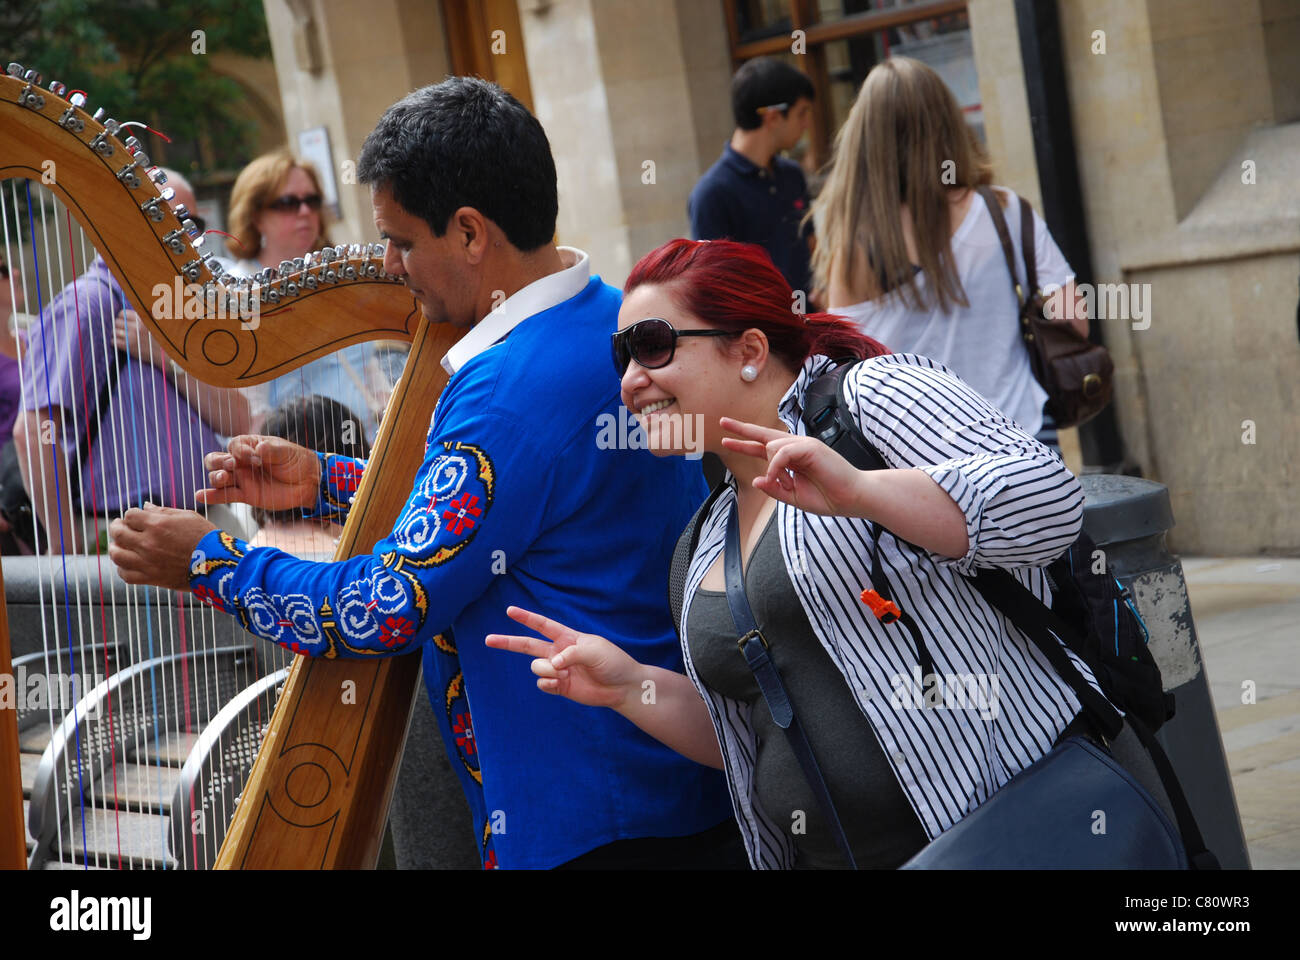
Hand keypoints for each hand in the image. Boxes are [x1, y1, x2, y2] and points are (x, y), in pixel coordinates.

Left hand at [108, 504, 215, 589]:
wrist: (219, 564)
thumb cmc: (206, 538)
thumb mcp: (188, 517)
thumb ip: (163, 511)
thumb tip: (144, 506)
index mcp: (157, 524)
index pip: (130, 515)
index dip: (132, 514)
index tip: (136, 517)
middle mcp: (148, 543)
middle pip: (118, 532)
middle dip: (117, 527)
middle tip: (119, 527)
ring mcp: (147, 562)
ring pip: (117, 554)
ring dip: (115, 548)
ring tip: (119, 545)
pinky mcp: (151, 578)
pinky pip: (126, 575)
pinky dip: (123, 568)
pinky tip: (128, 563)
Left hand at [114, 310, 167, 369]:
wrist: (165, 356)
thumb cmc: (159, 339)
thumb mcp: (154, 324)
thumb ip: (142, 317)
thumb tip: (129, 312)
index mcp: (142, 319)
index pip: (122, 313)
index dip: (121, 318)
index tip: (124, 323)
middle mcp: (137, 327)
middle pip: (116, 322)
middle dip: (118, 327)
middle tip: (123, 331)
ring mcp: (132, 337)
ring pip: (114, 332)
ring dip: (116, 335)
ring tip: (121, 338)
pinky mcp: (129, 347)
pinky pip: (113, 342)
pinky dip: (115, 343)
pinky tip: (120, 344)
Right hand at [198, 435, 321, 510]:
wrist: (308, 482)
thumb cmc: (296, 461)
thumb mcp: (286, 452)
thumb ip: (271, 451)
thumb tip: (259, 450)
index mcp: (250, 446)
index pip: (234, 445)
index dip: (241, 450)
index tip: (256, 456)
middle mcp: (241, 462)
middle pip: (217, 459)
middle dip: (219, 461)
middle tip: (232, 465)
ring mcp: (241, 479)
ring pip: (218, 477)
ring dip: (216, 477)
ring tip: (223, 478)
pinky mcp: (245, 495)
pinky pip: (225, 495)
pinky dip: (211, 496)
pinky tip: (200, 496)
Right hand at [485, 606, 641, 710]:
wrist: (621, 687)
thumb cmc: (612, 663)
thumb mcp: (595, 650)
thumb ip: (571, 653)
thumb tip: (552, 664)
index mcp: (568, 638)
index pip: (543, 625)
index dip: (526, 618)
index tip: (509, 610)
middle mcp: (559, 652)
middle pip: (527, 645)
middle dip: (508, 642)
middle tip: (488, 639)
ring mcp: (558, 670)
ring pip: (536, 667)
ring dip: (547, 670)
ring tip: (564, 673)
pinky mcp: (559, 687)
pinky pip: (542, 683)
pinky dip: (548, 683)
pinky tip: (560, 683)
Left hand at [719, 416, 866, 515]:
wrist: (853, 498)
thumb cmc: (829, 497)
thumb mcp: (794, 497)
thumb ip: (775, 489)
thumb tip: (756, 480)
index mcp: (792, 459)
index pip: (763, 446)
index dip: (744, 443)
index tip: (725, 440)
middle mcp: (796, 447)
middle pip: (763, 436)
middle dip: (741, 430)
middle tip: (722, 422)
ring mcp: (804, 445)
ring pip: (772, 447)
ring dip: (773, 469)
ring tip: (786, 484)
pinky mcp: (810, 447)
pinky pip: (782, 453)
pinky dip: (776, 467)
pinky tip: (781, 479)